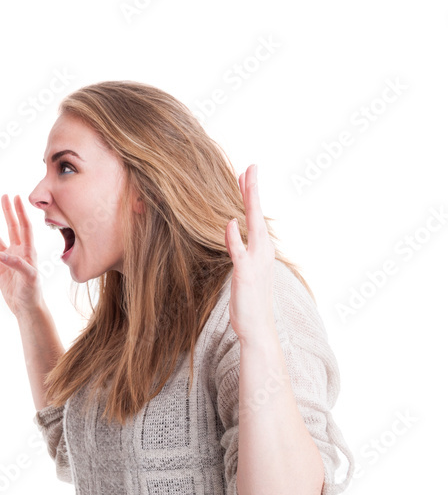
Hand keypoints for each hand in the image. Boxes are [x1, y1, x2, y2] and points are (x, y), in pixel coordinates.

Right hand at [0, 194, 43, 317]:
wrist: (27, 308)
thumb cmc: (32, 292)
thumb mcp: (29, 277)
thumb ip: (17, 263)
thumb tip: (0, 253)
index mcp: (28, 251)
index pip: (24, 227)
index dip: (20, 212)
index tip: (16, 197)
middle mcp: (18, 252)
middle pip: (12, 228)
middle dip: (8, 212)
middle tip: (3, 196)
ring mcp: (7, 261)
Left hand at [225, 164, 277, 344]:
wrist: (257, 329)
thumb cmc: (248, 301)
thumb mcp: (244, 271)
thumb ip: (240, 251)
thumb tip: (232, 232)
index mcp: (262, 249)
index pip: (255, 215)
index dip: (250, 194)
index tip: (247, 172)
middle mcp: (263, 251)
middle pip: (257, 213)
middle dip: (253, 189)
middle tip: (251, 166)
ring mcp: (256, 261)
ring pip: (253, 225)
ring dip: (249, 203)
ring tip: (245, 181)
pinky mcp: (246, 274)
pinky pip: (240, 252)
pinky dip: (235, 237)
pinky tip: (231, 222)